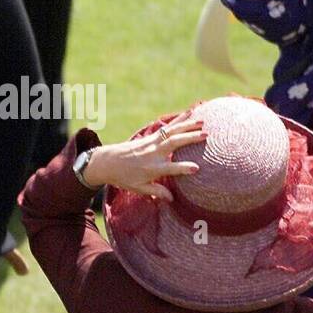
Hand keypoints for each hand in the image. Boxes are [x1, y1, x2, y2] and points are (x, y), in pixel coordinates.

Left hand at [83, 116, 206, 199]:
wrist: (107, 162)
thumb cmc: (124, 177)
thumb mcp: (139, 188)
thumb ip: (157, 192)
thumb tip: (172, 199)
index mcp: (152, 169)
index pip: (170, 168)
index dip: (183, 168)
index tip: (196, 168)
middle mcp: (153, 153)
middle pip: (173, 143)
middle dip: (190, 138)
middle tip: (205, 135)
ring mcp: (151, 143)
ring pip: (171, 131)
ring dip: (187, 125)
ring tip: (202, 121)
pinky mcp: (150, 137)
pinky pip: (167, 127)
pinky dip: (178, 120)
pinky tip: (189, 113)